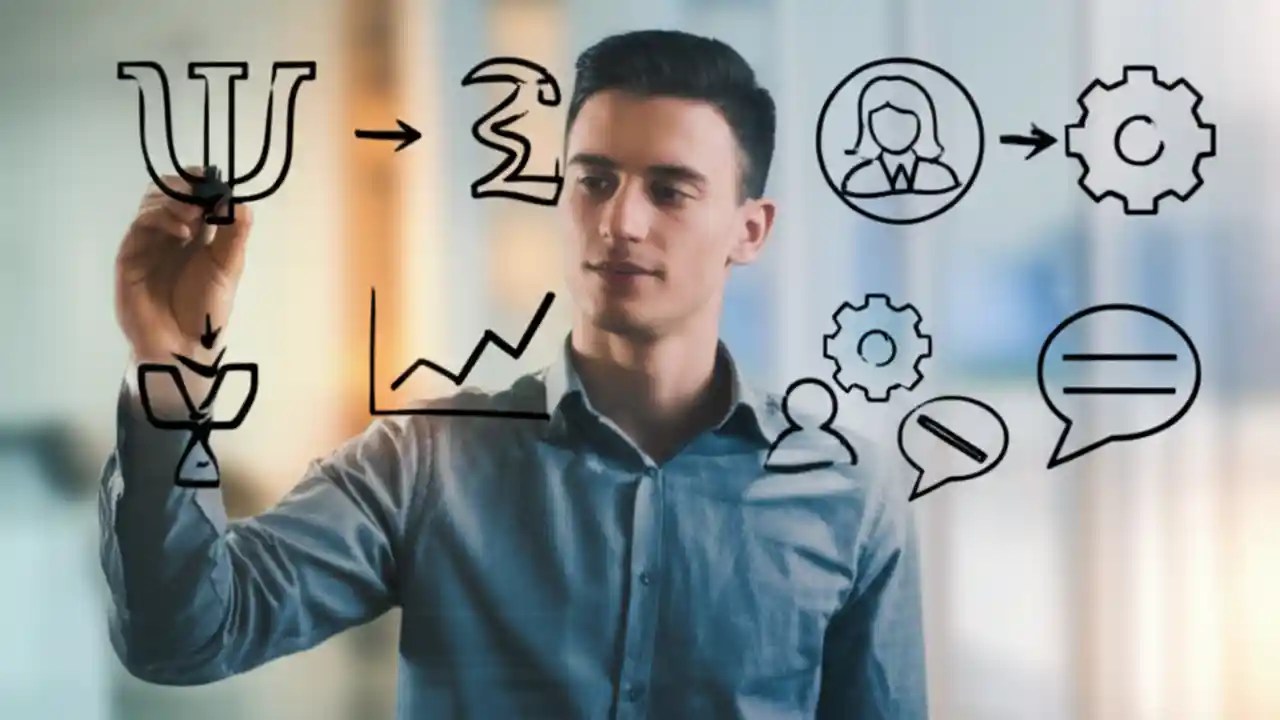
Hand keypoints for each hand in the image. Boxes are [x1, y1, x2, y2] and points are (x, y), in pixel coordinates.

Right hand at [115, 167, 251, 412]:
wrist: (183, 344)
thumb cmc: (207, 308)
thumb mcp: (229, 267)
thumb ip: (235, 234)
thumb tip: (239, 200)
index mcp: (196, 232)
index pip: (193, 194)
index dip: (200, 181)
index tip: (212, 178)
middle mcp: (170, 232)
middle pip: (168, 190)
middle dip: (185, 186)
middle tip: (202, 196)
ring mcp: (148, 241)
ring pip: (152, 201)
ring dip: (174, 199)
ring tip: (195, 214)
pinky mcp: (130, 254)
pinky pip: (140, 224)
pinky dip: (160, 218)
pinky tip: (182, 231)